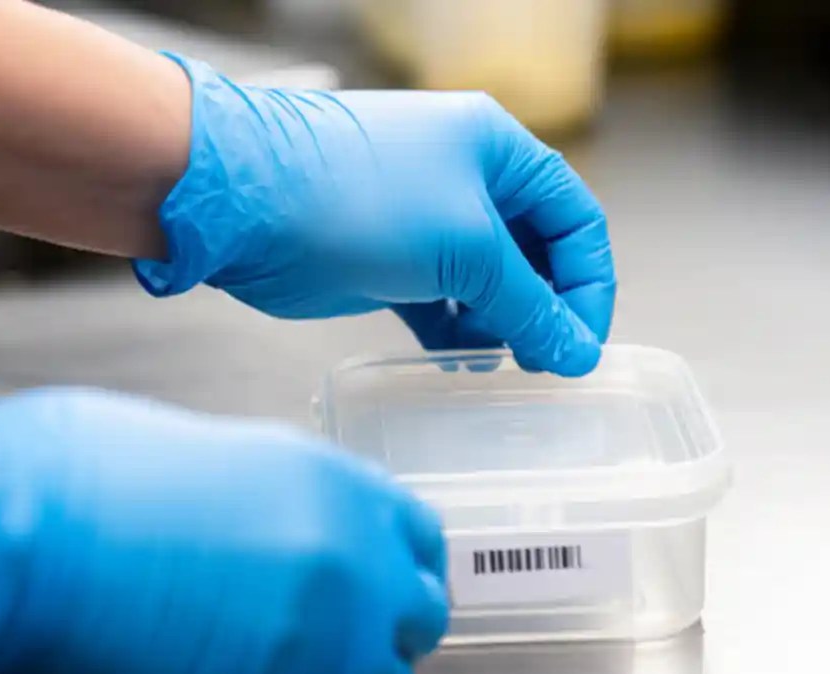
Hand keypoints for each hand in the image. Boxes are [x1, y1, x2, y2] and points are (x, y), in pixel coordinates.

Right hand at [0, 388, 447, 673]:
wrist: (26, 538)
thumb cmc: (93, 479)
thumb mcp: (222, 458)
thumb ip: (286, 500)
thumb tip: (291, 535)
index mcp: (343, 490)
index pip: (421, 540)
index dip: (401, 566)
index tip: (383, 587)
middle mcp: (357, 567)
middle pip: (418, 620)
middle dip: (383, 632)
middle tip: (334, 641)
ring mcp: (327, 648)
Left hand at [134, 54, 615, 376]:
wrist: (240, 205)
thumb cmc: (355, 199)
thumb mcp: (465, 248)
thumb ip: (529, 304)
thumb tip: (577, 350)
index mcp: (496, 151)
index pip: (574, 217)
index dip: (589, 283)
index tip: (584, 343)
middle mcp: (466, 180)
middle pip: (535, 254)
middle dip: (547, 309)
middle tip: (546, 364)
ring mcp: (424, 222)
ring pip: (489, 284)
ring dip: (502, 326)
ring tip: (502, 366)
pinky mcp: (388, 263)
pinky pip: (443, 304)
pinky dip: (457, 335)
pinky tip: (459, 365)